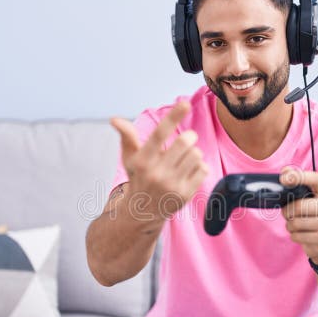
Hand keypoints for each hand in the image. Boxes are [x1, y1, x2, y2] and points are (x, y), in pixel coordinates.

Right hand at [110, 101, 209, 221]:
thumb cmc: (139, 177)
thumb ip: (127, 136)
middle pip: (185, 142)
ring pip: (196, 154)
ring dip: (193, 153)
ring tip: (184, 160)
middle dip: (189, 137)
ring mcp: (171, 185)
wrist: (142, 213)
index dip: (172, 117)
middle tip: (186, 140)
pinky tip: (188, 173)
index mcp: (143, 160)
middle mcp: (156, 173)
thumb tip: (114, 119)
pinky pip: (203, 169)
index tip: (185, 103)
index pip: (159, 134)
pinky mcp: (185, 195)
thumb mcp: (130, 158)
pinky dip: (199, 167)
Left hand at [280, 167, 317, 264]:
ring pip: (297, 223)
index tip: (283, 179)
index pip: (316, 178)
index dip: (299, 177)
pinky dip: (294, 236)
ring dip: (290, 225)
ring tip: (294, 224)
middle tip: (286, 213)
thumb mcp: (306, 198)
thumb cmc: (312, 215)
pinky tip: (300, 234)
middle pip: (300, 206)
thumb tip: (285, 171)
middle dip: (287, 211)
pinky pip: (299, 236)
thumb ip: (295, 183)